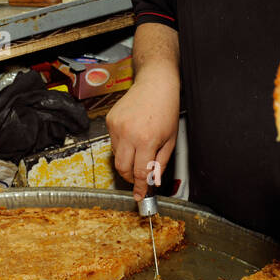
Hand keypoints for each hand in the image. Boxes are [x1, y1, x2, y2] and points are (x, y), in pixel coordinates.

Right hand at [106, 78, 179, 200]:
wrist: (155, 84)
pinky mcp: (109, 120)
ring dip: (127, 159)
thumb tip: (152, 180)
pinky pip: (112, 141)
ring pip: (116, 155)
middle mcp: (129, 134)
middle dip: (130, 177)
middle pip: (122, 168)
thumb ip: (160, 163)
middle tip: (138, 178)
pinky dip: (122, 144)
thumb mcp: (170, 139)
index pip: (140, 173)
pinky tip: (133, 133)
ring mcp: (116, 126)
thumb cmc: (166, 109)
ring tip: (139, 146)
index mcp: (146, 140)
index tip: (140, 196)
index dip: (140, 188)